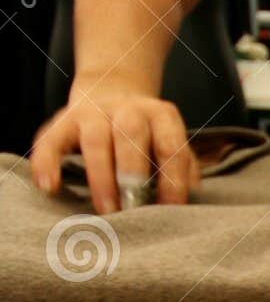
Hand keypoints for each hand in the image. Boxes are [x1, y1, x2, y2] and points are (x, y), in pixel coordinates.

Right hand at [30, 80, 199, 212]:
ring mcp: (93, 113)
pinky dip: (47, 163)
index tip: (170, 210)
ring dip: (101, 177)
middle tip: (134, 209)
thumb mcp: (167, 139)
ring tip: (106, 210)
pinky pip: (51, 140)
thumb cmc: (145, 134)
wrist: (110, 90)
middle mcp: (127, 109)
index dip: (172, 178)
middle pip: (131, 134)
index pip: (171, 145)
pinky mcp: (63, 121)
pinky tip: (49, 187)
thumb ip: (180, 165)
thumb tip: (190, 194)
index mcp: (160, 115)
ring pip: (95, 140)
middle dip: (134, 172)